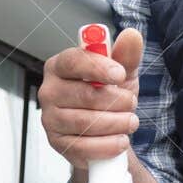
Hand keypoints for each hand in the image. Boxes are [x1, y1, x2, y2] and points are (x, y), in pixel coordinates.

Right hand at [39, 26, 142, 172]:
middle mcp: (49, 91)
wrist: (106, 133)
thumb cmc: (109, 98)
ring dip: (116, 123)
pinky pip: (84, 146)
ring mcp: (50, 119)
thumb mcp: (121, 75)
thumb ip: (126, 55)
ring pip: (85, 122)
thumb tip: (132, 35)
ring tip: (130, 121)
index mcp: (60, 66)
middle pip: (83, 95)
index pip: (73, 61)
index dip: (97, 67)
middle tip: (132, 103)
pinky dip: (107, 145)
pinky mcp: (57, 143)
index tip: (120, 74)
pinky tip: (120, 140)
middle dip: (116, 101)